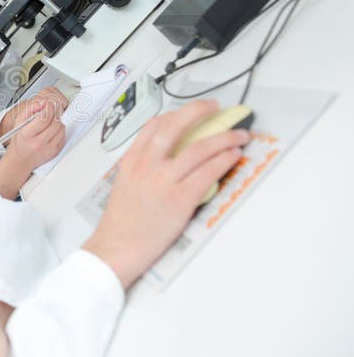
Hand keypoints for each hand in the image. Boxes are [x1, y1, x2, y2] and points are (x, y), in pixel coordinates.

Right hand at [5, 99, 65, 172]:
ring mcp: (48, 148)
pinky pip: (63, 135)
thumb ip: (30, 109)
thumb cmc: (20, 139)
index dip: (49, 107)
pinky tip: (51, 130)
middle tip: (50, 110)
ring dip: (57, 121)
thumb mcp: (19, 122)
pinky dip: (59, 129)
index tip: (49, 103)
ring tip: (49, 121)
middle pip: (55, 122)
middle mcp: (38, 143)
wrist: (21, 159)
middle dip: (54, 113)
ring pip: (61, 127)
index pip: (44, 118)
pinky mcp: (55, 151)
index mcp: (27, 134)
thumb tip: (43, 102)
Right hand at [82, 100, 250, 288]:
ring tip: (238, 134)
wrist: (117, 248)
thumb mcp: (124, 186)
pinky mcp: (180, 199)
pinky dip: (224, 160)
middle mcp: (147, 165)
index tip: (189, 112)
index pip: (154, 126)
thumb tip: (167, 160)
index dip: (175, 114)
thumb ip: (142, 169)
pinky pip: (208, 172)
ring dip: (223, 137)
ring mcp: (164, 181)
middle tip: (215, 107)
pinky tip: (233, 156)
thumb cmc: (121, 223)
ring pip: (199, 148)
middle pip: (176, 127)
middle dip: (198, 111)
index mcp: (131, 161)